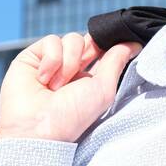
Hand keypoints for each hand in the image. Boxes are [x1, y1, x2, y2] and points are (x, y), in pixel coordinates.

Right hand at [0, 31, 143, 143]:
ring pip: (71, 39)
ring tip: (57, 86)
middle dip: (88, 53)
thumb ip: (116, 63)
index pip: (102, 50)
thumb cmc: (72, 116)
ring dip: (69, 62)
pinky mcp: (33, 56)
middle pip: (88, 40)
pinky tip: (43, 79)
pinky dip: (51, 60)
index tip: (110, 50)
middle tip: (81, 72)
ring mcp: (52, 62)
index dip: (106, 46)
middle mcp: (71, 69)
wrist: (37, 127)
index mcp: (89, 79)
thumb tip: (133, 44)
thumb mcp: (103, 89)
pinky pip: (51, 41)